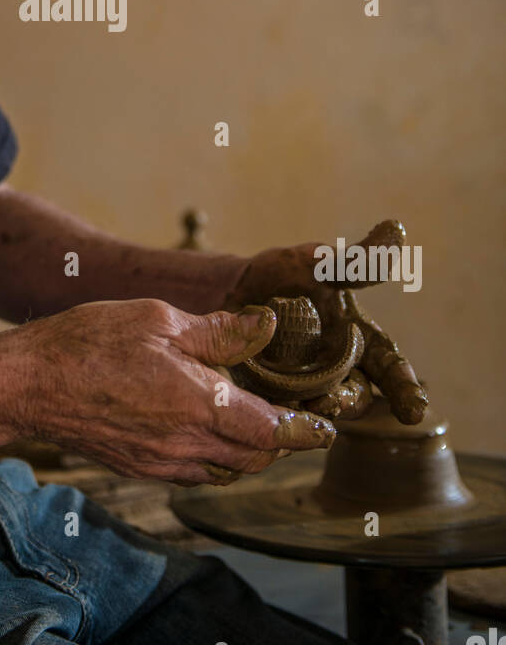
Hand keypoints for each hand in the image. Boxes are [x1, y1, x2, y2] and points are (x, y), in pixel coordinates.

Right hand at [10, 297, 336, 485]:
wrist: (27, 384)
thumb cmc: (88, 344)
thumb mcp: (159, 320)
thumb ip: (219, 332)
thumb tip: (265, 328)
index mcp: (198, 406)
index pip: (272, 432)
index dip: (306, 430)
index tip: (327, 424)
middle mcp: (185, 445)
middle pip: (256, 457)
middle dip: (280, 439)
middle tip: (292, 411)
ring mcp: (161, 462)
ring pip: (226, 468)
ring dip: (247, 448)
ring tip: (248, 413)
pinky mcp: (140, 466)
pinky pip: (194, 469)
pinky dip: (213, 453)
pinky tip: (202, 421)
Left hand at [229, 223, 426, 424]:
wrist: (231, 290)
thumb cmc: (284, 274)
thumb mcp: (318, 263)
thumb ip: (356, 260)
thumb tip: (397, 230)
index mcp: (358, 339)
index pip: (390, 367)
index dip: (405, 389)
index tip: (413, 410)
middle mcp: (339, 370)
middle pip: (356, 396)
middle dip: (348, 402)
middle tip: (332, 402)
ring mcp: (307, 388)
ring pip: (323, 410)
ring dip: (318, 412)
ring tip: (304, 406)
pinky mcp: (274, 398)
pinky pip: (284, 414)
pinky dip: (282, 414)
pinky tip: (272, 409)